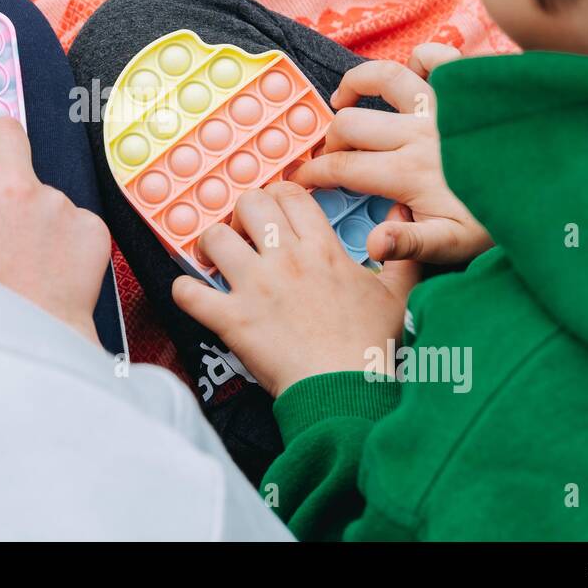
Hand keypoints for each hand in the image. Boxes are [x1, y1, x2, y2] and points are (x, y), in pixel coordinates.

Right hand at [0, 117, 109, 344]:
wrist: (27, 351)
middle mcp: (19, 188)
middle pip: (5, 129)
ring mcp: (60, 205)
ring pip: (40, 184)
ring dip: (29, 207)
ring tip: (20, 259)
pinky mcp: (91, 227)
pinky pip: (71, 217)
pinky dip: (60, 237)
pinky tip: (48, 270)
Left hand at [171, 182, 414, 396]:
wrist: (346, 391)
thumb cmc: (372, 346)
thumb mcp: (400, 294)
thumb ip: (402, 253)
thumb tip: (399, 218)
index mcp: (321, 249)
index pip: (290, 195)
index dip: (277, 196)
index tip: (274, 211)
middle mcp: (285, 260)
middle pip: (249, 203)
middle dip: (243, 212)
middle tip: (244, 232)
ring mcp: (255, 287)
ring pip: (215, 238)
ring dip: (211, 244)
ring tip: (216, 258)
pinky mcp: (232, 319)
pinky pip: (190, 293)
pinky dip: (184, 291)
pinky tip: (191, 293)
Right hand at [288, 43, 491, 264]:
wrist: (551, 193)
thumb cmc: (498, 222)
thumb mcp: (452, 246)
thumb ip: (408, 244)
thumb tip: (371, 246)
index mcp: (408, 173)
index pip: (341, 167)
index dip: (312, 174)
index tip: (301, 182)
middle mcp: (419, 132)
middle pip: (350, 123)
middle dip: (330, 139)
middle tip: (332, 156)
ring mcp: (442, 104)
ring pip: (382, 76)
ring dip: (355, 84)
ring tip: (344, 99)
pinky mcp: (466, 87)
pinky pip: (434, 56)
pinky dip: (417, 61)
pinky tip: (409, 80)